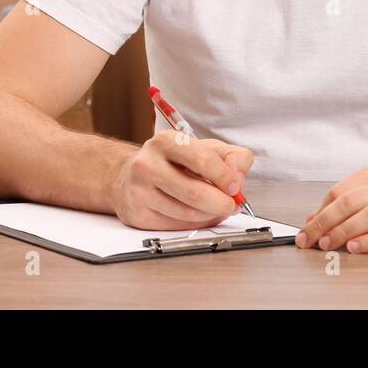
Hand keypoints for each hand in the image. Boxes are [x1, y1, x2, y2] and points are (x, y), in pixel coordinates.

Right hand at [110, 130, 254, 229]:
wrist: (129, 176)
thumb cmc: (172, 162)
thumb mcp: (205, 148)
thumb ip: (232, 157)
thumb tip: (239, 177)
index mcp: (166, 141)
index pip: (204, 160)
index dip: (226, 177)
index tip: (236, 187)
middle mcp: (148, 164)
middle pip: (195, 193)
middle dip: (221, 203)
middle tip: (232, 205)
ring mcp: (139, 191)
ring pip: (187, 214)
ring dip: (210, 216)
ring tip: (215, 209)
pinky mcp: (137, 214)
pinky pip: (176, 226)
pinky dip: (195, 224)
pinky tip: (197, 215)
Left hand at [296, 158, 367, 252]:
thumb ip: (362, 194)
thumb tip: (322, 213)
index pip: (343, 188)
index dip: (320, 209)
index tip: (307, 225)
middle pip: (351, 201)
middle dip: (324, 221)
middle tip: (308, 239)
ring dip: (343, 230)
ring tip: (327, 244)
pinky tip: (357, 247)